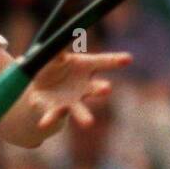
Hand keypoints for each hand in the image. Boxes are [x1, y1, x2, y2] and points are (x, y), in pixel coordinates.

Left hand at [12, 49, 131, 146]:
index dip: (114, 61)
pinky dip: (49, 119)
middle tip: (107, 89)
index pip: (102, 62)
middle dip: (101, 89)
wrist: (41, 89)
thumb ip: (56, 52)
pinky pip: (52, 116)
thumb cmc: (52, 67)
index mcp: (85, 67)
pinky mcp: (56, 111)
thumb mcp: (53, 56)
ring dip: (84, 116)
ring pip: (79, 109)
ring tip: (89, 123)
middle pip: (95, 88)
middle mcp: (83, 87)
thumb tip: (57, 44)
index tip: (128, 58)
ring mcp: (72, 101)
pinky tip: (43, 124)